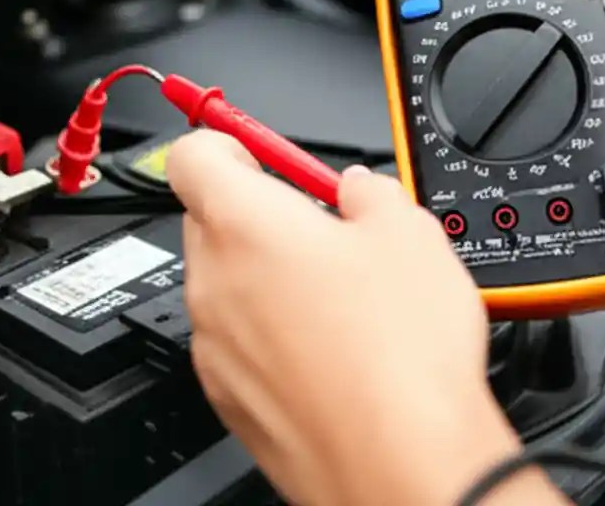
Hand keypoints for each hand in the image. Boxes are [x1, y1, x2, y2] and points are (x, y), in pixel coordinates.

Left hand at [166, 130, 567, 505]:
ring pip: (228, 286)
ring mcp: (216, 347)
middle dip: (260, 215)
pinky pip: (240, 343)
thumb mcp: (411, 234)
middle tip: (323, 228)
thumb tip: (361, 190)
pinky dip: (273, 335)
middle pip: (210, 222)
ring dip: (268, 278)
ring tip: (343, 298)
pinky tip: (334, 350)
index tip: (257, 151)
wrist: (400, 463)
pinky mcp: (231, 399)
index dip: (225, 142)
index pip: (193, 155)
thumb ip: (373, 193)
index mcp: (243, 224)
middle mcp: (213, 284)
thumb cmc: (399, 356)